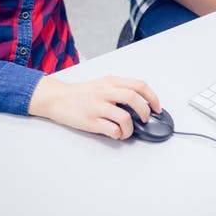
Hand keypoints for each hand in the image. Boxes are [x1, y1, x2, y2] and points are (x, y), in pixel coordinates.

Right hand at [28, 74, 161, 139]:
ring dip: (131, 128)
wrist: (58, 99)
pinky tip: (116, 133)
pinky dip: (119, 134)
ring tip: (127, 131)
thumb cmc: (82, 93)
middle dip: (145, 111)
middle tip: (145, 119)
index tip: (157, 107)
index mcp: (111, 81)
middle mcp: (105, 92)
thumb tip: (141, 104)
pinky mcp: (91, 121)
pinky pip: (112, 130)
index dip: (152, 97)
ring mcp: (98, 106)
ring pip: (125, 117)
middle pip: (134, 98)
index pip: (139, 85)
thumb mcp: (103, 84)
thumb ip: (120, 90)